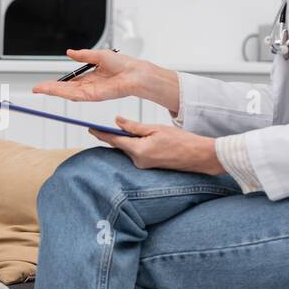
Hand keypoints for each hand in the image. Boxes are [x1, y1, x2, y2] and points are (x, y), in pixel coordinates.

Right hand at [31, 48, 151, 102]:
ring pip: (66, 93)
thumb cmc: (123, 64)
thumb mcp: (98, 55)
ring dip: (52, 91)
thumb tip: (70, 52)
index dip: (57, 83)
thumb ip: (83, 55)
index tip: (46, 83)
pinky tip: (52, 89)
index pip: (70, 81)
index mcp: (90, 77)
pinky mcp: (92, 95)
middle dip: (50, 89)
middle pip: (65, 89)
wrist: (134, 73)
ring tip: (39, 89)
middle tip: (36, 89)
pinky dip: (62, 92)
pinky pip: (73, 94)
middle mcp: (88, 86)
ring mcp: (89, 92)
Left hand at [89, 116, 223, 173]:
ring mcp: (144, 166)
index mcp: (139, 150)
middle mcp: (138, 161)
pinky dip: (133, 146)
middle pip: (119, 146)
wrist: (198, 156)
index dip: (101, 134)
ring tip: (117, 130)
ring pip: (128, 150)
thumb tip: (117, 121)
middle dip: (110, 137)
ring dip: (123, 141)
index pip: (114, 140)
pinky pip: (136, 154)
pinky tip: (132, 139)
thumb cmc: (181, 141)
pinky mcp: (149, 167)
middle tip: (97, 128)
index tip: (90, 128)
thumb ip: (134, 126)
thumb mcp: (155, 129)